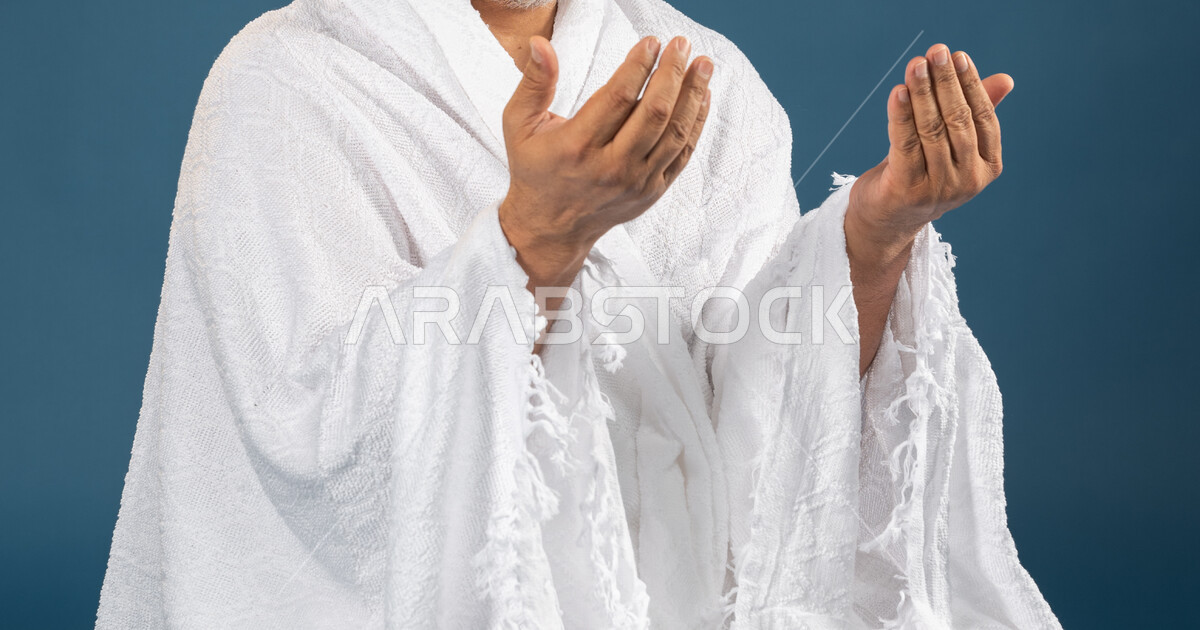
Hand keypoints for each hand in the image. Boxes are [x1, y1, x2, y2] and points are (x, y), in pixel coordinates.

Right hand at [498, 35, 712, 289]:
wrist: (551, 228)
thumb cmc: (535, 170)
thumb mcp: (519, 125)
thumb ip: (534, 83)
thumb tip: (541, 44)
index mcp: (577, 146)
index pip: (618, 97)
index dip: (639, 65)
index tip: (651, 42)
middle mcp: (610, 167)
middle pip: (653, 113)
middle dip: (672, 73)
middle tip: (681, 44)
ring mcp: (636, 182)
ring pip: (674, 133)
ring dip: (693, 95)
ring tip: (704, 64)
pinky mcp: (652, 191)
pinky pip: (682, 154)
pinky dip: (696, 123)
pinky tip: (702, 96)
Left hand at [847, 43, 1014, 251]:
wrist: (886, 220)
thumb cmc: (921, 173)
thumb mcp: (950, 145)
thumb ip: (973, 114)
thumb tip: (1005, 80)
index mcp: (988, 166)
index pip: (983, 117)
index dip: (971, 84)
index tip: (957, 56)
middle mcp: (968, 179)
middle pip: (957, 120)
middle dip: (945, 82)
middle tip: (935, 52)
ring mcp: (939, 188)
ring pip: (930, 130)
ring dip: (922, 92)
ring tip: (915, 64)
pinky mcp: (907, 190)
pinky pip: (904, 144)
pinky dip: (901, 115)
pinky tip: (898, 91)